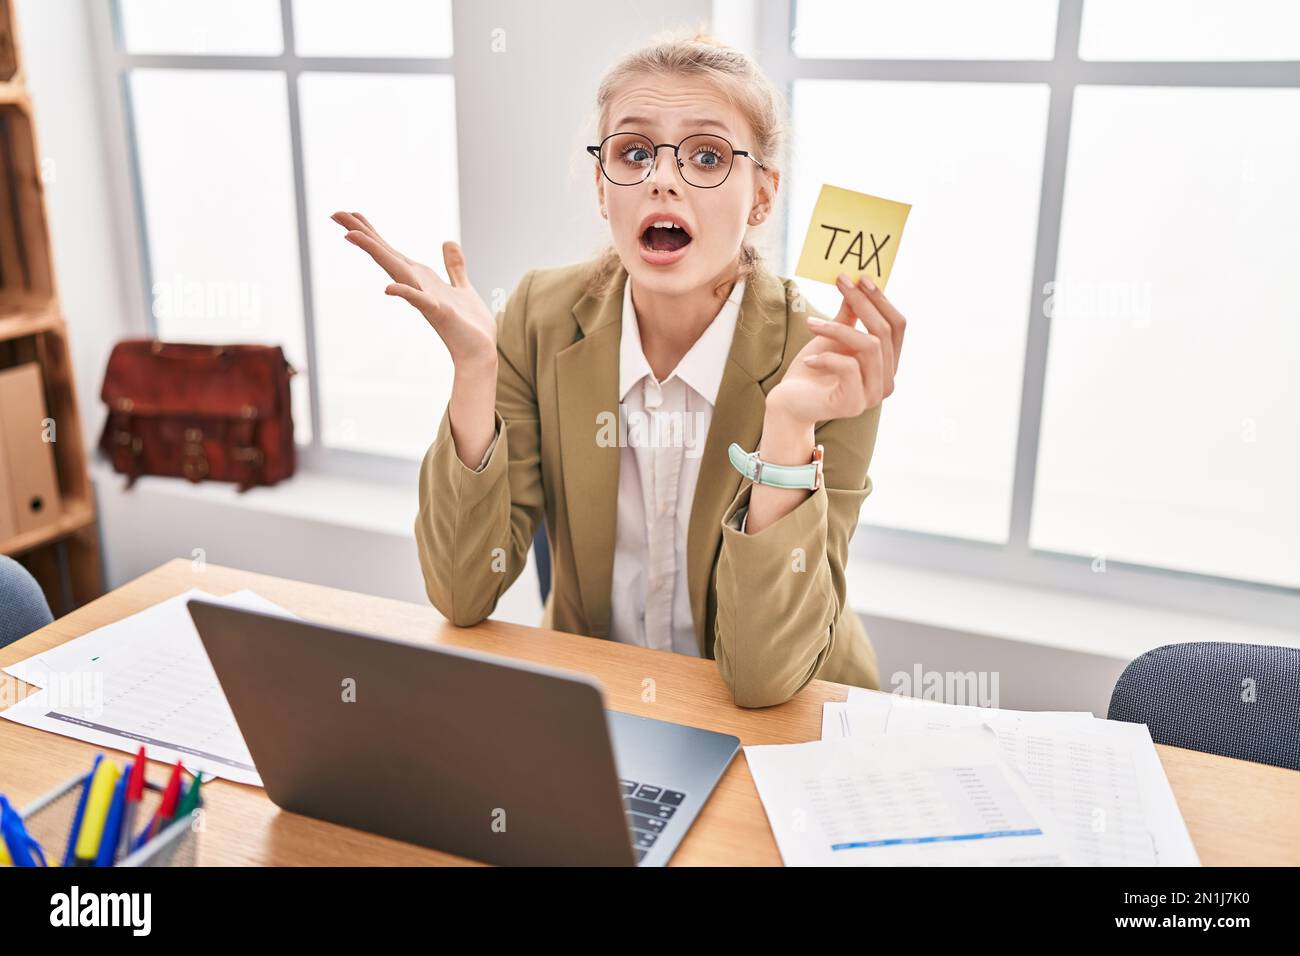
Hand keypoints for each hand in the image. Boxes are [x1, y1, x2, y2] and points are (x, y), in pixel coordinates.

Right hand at [332, 211, 496, 369]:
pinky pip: (421, 301)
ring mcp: (426, 300)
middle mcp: (417, 287)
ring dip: (376, 253)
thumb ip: (453, 266)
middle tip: (335, 214)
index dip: (372, 233)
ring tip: (351, 235)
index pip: (391, 252)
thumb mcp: (462, 287)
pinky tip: (389, 288)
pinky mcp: (441, 314)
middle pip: (386, 255)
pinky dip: (406, 293)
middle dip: (363, 234)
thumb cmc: (468, 326)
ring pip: (397, 272)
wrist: (479, 353)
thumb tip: (447, 242)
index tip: (350, 213)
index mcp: (421, 280)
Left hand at [767, 272, 907, 426]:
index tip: (860, 279)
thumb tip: (856, 283)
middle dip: (863, 303)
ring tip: (810, 323)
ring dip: (838, 329)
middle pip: (885, 332)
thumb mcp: (832, 337)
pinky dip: (826, 358)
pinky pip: (849, 368)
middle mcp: (887, 381)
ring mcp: (872, 396)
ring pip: (870, 347)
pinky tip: (809, 360)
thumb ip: (849, 315)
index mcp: (888, 364)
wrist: (789, 403)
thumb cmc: (812, 369)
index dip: (881, 300)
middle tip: (840, 283)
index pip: (897, 326)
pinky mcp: (854, 404)